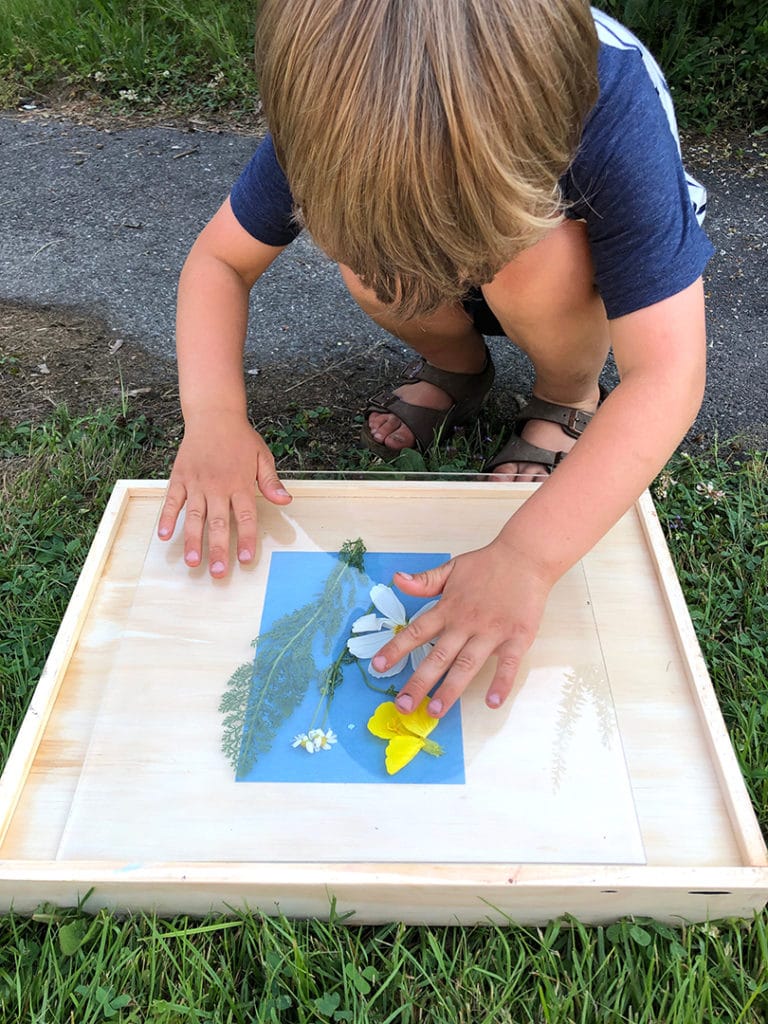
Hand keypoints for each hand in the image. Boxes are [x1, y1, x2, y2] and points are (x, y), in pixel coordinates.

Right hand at [157, 413, 291, 576]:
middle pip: (218, 523)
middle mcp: (217, 486)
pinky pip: (172, 501)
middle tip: (217, 572)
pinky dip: (167, 518)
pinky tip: (164, 536)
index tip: (246, 560)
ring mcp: (196, 483)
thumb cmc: (240, 438)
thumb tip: (285, 501)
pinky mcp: (179, 478)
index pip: (245, 517)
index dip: (246, 540)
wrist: (214, 415)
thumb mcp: (262, 457)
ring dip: (192, 540)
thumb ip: (270, 482)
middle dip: (218, 549)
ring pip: (194, 516)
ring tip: (193, 562)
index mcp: (240, 484)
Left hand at [369, 538, 551, 716]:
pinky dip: (501, 683)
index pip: (416, 631)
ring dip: (451, 689)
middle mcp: (466, 623)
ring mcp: (491, 632)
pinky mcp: (517, 636)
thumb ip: (425, 581)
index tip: (377, 667)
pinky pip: (509, 664)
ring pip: (467, 664)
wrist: (525, 556)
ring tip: (435, 711)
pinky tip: (492, 702)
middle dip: (419, 682)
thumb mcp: (451, 569)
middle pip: (438, 656)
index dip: (395, 649)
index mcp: (448, 608)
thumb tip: (397, 579)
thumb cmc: (488, 564)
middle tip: (402, 706)